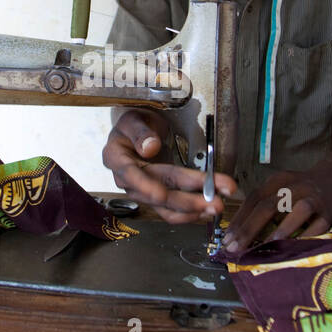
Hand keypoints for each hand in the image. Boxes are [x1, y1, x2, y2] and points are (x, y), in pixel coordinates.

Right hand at [102, 109, 238, 223]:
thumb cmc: (135, 124)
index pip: (129, 174)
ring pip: (167, 207)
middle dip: (186, 200)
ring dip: (194, 209)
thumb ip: (140, 132)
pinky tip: (207, 210)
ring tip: (216, 206)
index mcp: (116, 158)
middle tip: (211, 199)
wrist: (138, 131)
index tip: (161, 194)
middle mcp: (128, 180)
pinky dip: (191, 212)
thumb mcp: (134, 119)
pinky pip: (173, 211)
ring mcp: (143, 192)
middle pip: (157, 194)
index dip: (145, 185)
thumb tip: (150, 147)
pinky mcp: (157, 198)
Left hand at [222, 165, 331, 254]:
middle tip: (236, 248)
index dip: (239, 219)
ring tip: (264, 247)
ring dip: (280, 230)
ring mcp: (313, 198)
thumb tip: (239, 232)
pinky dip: (305, 237)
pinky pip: (318, 225)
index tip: (226, 238)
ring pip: (297, 212)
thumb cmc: (302, 188)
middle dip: (249, 229)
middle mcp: (294, 187)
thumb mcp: (281, 188)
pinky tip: (293, 248)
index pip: (253, 199)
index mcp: (277, 181)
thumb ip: (263, 204)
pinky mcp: (329, 211)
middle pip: (268, 206)